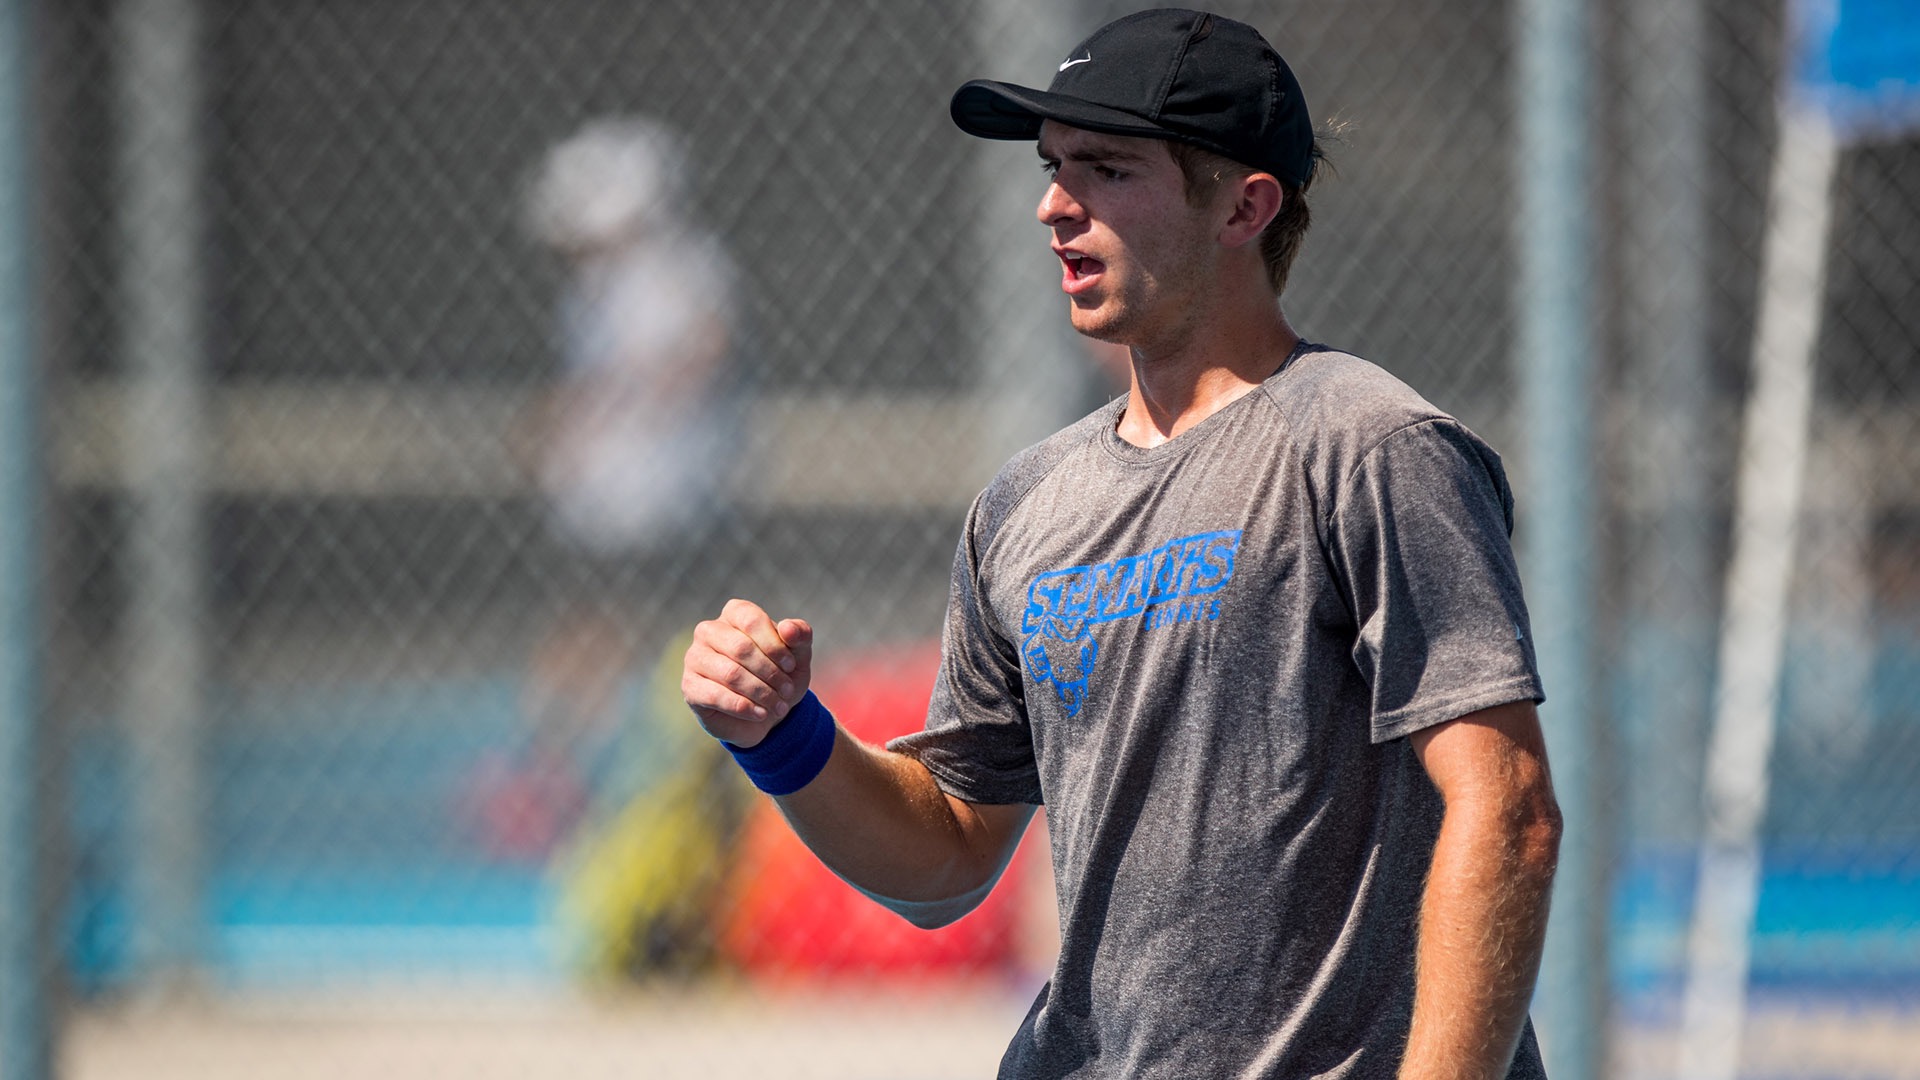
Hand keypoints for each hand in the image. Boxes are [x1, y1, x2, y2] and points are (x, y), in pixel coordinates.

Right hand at [681, 598, 813, 747]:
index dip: (774, 645)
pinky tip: (761, 714)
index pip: (751, 620)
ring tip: (779, 706)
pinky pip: (715, 696)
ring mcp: (695, 658)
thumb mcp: (798, 655)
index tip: (791, 666)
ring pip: (730, 673)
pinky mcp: (690, 687)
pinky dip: (744, 708)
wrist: (765, 712)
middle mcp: (708, 631)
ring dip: (761, 693)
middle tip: (788, 691)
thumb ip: (800, 635)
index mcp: (734, 613)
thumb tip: (787, 628)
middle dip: (770, 673)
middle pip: (740, 648)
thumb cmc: (779, 674)